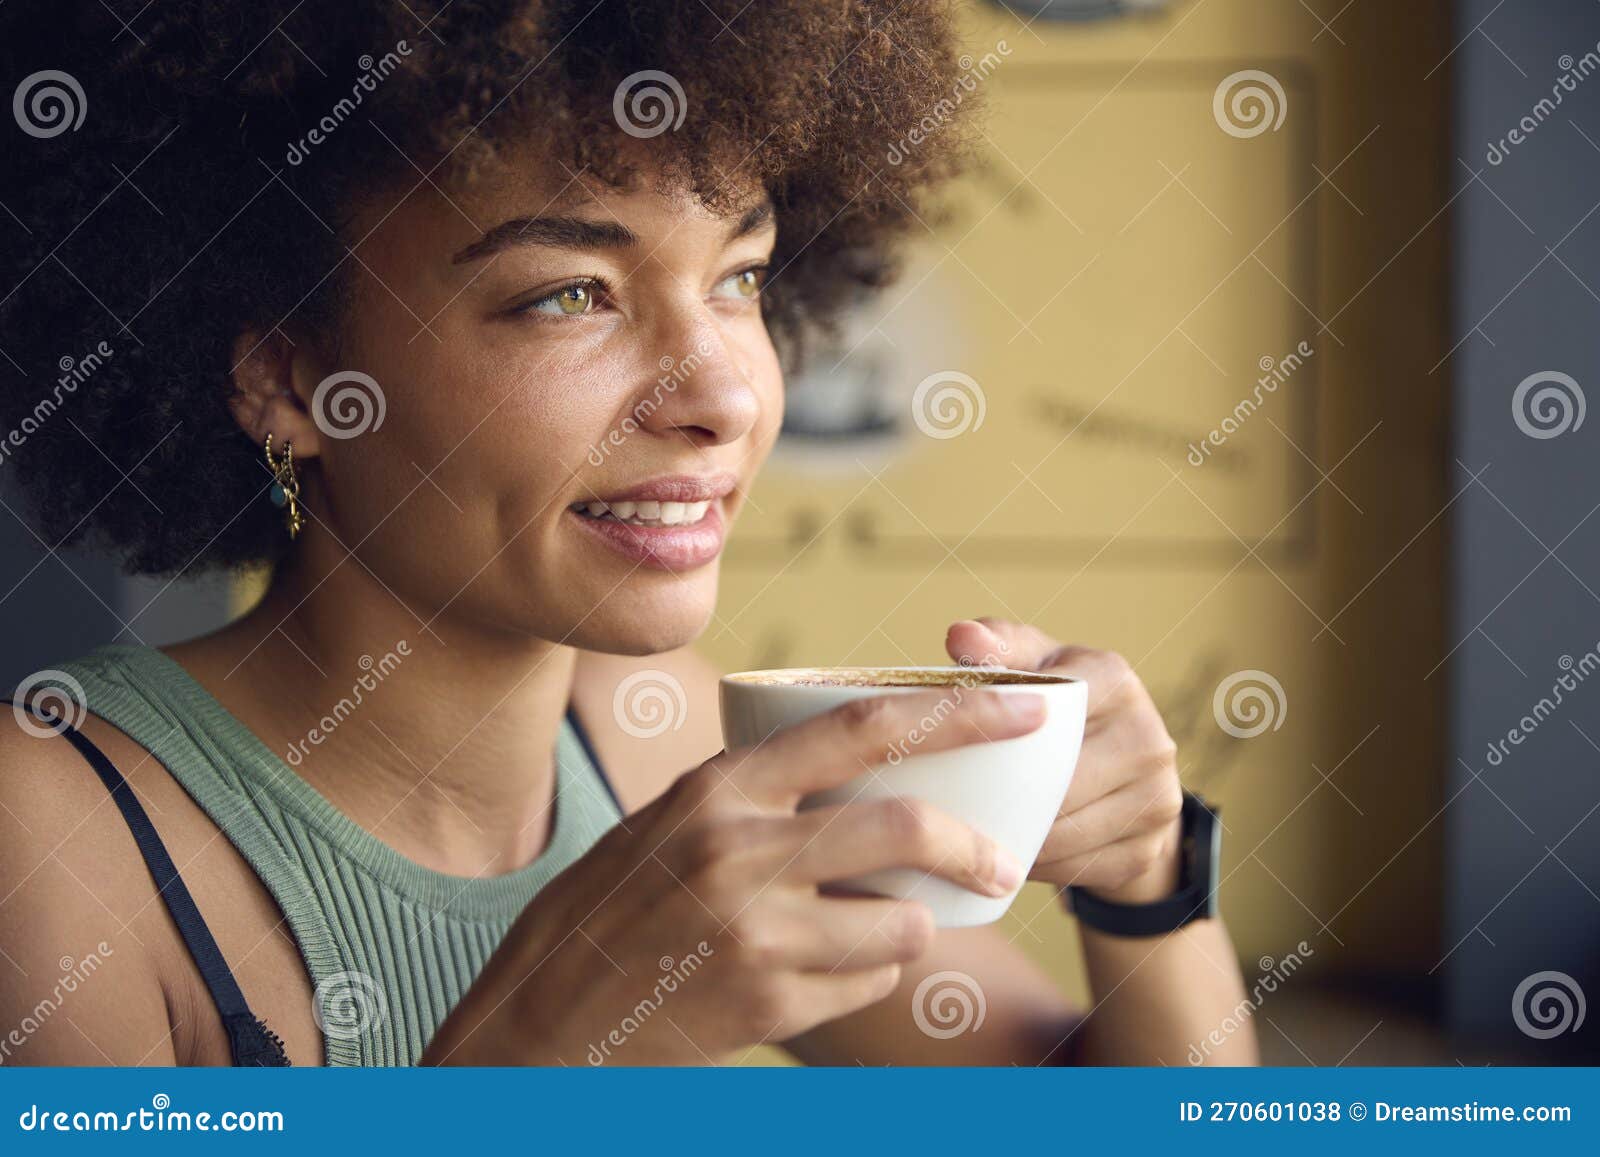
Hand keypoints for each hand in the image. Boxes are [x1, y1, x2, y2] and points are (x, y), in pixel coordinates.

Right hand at [420, 688, 1042, 1065]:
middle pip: (904, 827)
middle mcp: (739, 850)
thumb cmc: (615, 906)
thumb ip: (758, 794)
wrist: (548, 1015)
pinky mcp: (767, 1002)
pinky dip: (869, 973)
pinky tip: (820, 971)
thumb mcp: (671, 820)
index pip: (863, 728)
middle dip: (972, 846)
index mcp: (720, 787)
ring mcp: (755, 931)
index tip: (1023, 707)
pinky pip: (868, 981)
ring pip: (902, 921)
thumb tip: (868, 769)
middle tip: (1002, 860)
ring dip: (910, 926)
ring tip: (873, 928)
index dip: (958, 714)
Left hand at [945, 617, 1183, 904]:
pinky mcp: (1149, 849)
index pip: (1049, 709)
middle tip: (950, 808)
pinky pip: (1076, 869)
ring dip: (1013, 839)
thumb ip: (997, 646)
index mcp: (1115, 680)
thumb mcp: (1032, 664)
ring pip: (1063, 834)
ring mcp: (1158, 797)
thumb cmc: (1057, 704)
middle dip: (1002, 797)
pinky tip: (1010, 852)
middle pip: (1055, 782)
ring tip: (971, 834)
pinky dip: (1037, 866)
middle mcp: (1149, 736)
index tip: (954, 748)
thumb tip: (960, 636)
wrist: (1120, 765)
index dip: (998, 734)